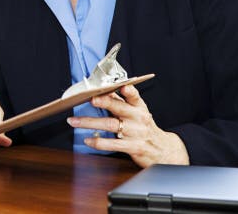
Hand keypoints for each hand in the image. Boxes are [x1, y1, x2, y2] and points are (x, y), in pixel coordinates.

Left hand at [67, 84, 188, 166]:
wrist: (163, 151)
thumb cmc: (145, 128)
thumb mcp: (138, 112)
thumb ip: (122, 102)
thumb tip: (103, 90)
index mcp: (139, 107)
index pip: (134, 96)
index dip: (128, 91)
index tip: (122, 86)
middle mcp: (138, 118)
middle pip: (119, 108)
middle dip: (105, 102)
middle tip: (91, 99)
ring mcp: (136, 133)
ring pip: (111, 125)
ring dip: (90, 122)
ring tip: (74, 121)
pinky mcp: (133, 147)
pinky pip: (113, 144)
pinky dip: (98, 142)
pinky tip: (88, 140)